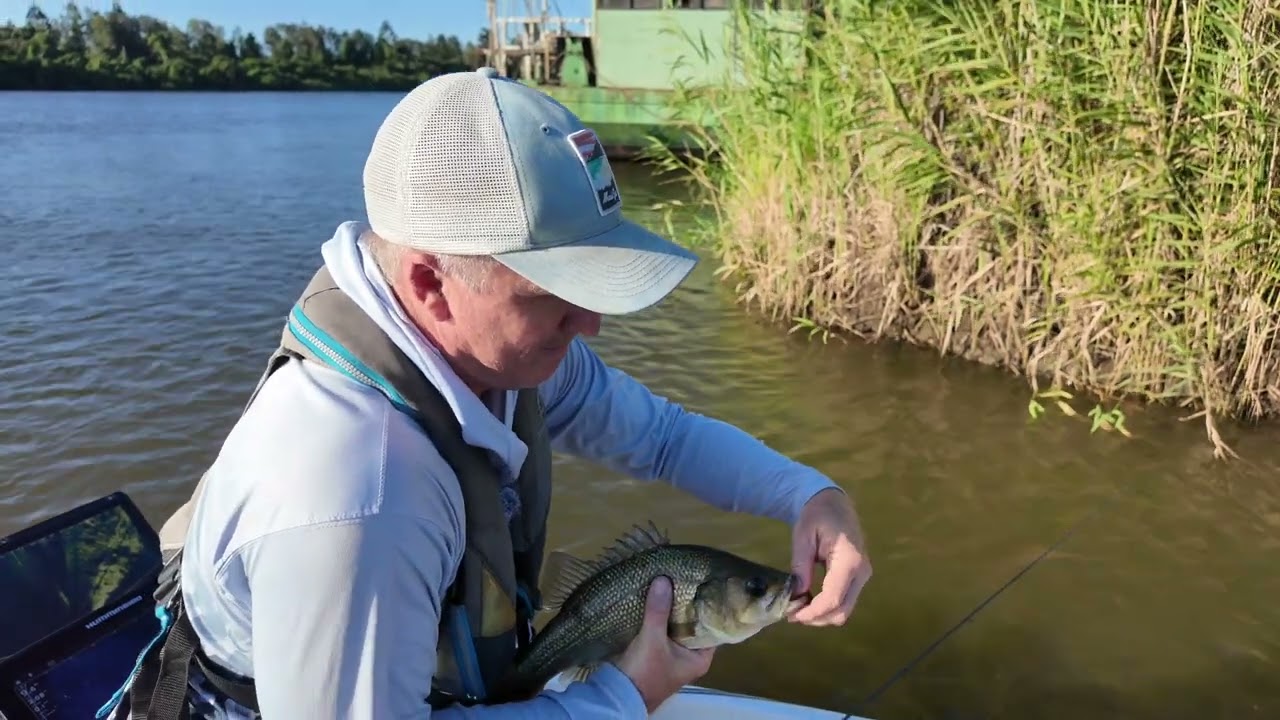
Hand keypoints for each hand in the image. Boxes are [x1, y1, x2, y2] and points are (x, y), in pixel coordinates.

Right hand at [614, 576, 714, 711]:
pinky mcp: (656, 653)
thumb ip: (658, 611)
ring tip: (670, 583)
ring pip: (676, 626)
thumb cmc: (645, 672)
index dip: (707, 607)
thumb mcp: (652, 639)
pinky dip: (659, 618)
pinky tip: (656, 600)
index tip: (703, 584)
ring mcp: (673, 655)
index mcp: (700, 658)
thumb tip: (663, 579)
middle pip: (692, 624)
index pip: (711, 627)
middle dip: (686, 605)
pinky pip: (662, 630)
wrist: (618, 694)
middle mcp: (690, 657)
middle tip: (684, 578)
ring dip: (671, 610)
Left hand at [788, 487, 870, 625]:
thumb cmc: (816, 515)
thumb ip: (801, 566)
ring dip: (822, 615)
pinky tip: (810, 600)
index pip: (832, 598)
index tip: (791, 615)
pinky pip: (845, 601)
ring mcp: (863, 575)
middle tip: (792, 613)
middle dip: (817, 618)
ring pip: (844, 609)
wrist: (833, 503)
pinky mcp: (859, 577)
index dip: (812, 612)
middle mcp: (861, 572)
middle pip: (842, 611)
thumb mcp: (803, 536)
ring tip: (798, 607)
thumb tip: (797, 594)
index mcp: (849, 560)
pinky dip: (827, 607)